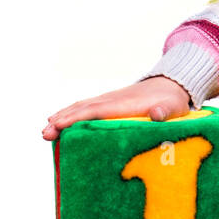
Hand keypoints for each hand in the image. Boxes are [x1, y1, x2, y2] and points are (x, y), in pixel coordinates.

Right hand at [43, 76, 192, 140]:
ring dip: (62, 118)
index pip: (96, 110)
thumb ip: (165, 111)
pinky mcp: (110, 105)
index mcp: (124, 104)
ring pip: (81, 108)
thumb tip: (156, 115)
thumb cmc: (173, 100)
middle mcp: (112, 100)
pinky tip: (60, 123)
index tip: (59, 125)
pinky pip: (86, 109)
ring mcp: (109, 101)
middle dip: (62, 120)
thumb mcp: (173, 107)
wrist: (173, 84)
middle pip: (83, 109)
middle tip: (44, 134)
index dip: (77, 118)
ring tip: (45, 132)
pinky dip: (71, 115)